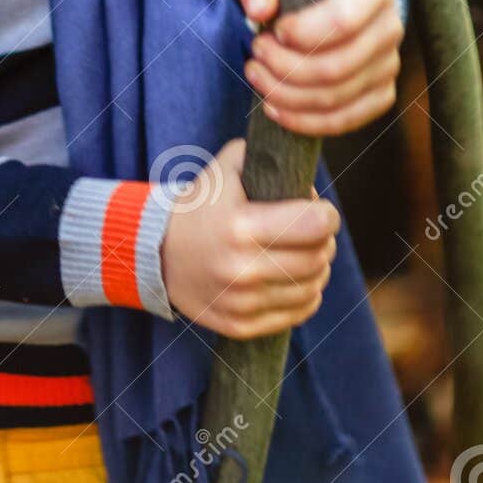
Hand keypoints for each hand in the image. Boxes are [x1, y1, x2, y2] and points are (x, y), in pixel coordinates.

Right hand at [159, 138, 340, 338]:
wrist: (155, 252)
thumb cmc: (199, 205)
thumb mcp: (226, 167)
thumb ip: (267, 156)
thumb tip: (306, 171)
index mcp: (240, 226)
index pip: (315, 225)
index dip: (327, 215)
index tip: (322, 210)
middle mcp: (242, 269)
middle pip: (318, 258)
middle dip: (324, 240)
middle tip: (314, 231)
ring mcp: (242, 303)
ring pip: (313, 288)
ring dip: (317, 268)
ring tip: (302, 252)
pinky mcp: (241, 326)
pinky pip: (298, 313)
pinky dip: (305, 295)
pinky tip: (292, 278)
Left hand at [235, 0, 403, 135]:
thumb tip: (259, 9)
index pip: (343, 21)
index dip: (302, 33)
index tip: (274, 30)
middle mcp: (390, 29)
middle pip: (336, 67)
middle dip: (285, 67)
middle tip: (255, 53)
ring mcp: (388, 66)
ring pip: (336, 98)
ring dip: (286, 94)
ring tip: (256, 75)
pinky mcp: (379, 96)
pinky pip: (344, 120)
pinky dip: (303, 120)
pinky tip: (273, 107)